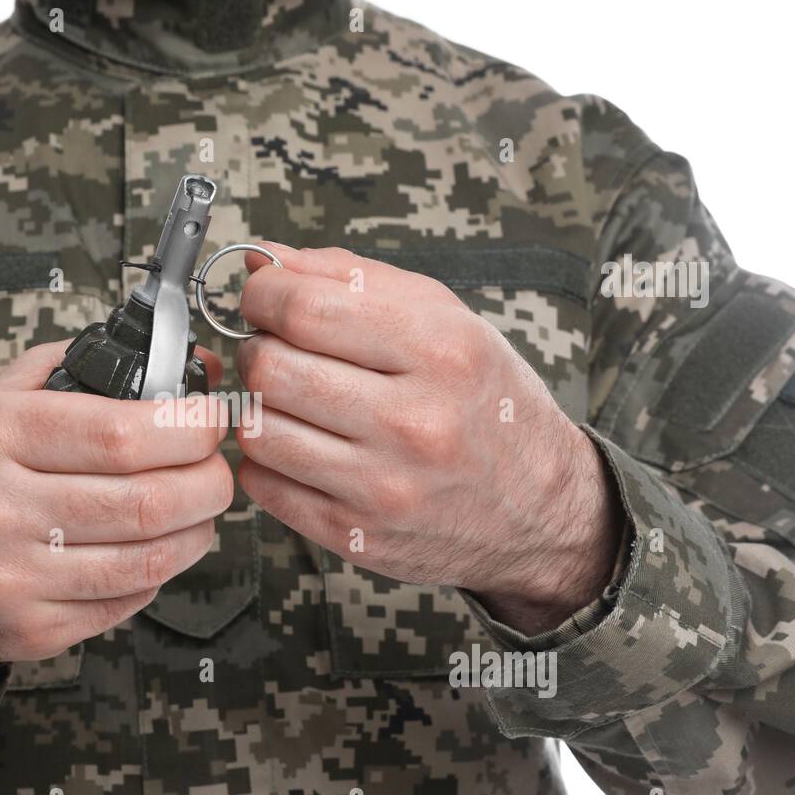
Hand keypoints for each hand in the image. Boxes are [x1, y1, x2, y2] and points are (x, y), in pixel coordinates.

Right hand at [0, 341, 232, 664]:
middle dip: (210, 483)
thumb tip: (188, 362)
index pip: (122, 432)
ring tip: (200, 509)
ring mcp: (13, 577)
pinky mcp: (32, 629)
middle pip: (148, 501)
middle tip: (218, 470)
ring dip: (199, 531)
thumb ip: (84, 368)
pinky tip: (157, 547)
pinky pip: (128, 600)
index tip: (213, 419)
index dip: (191, 428)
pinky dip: (161, 571)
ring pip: (150, 559)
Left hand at [234, 243, 623, 634]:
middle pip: (271, 369)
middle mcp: (414, 423)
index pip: (305, 309)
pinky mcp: (354, 534)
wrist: (538, 510)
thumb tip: (264, 261)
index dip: (263, 294)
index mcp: (440, 352)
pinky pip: (263, 484)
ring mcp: (381, 487)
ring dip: (257, 405)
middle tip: (275, 348)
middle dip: (256, 348)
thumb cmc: (485, 402)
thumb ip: (353, 279)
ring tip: (286, 398)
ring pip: (257, 429)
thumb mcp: (447, 320)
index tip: (263, 295)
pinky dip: (265, 459)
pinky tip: (297, 444)